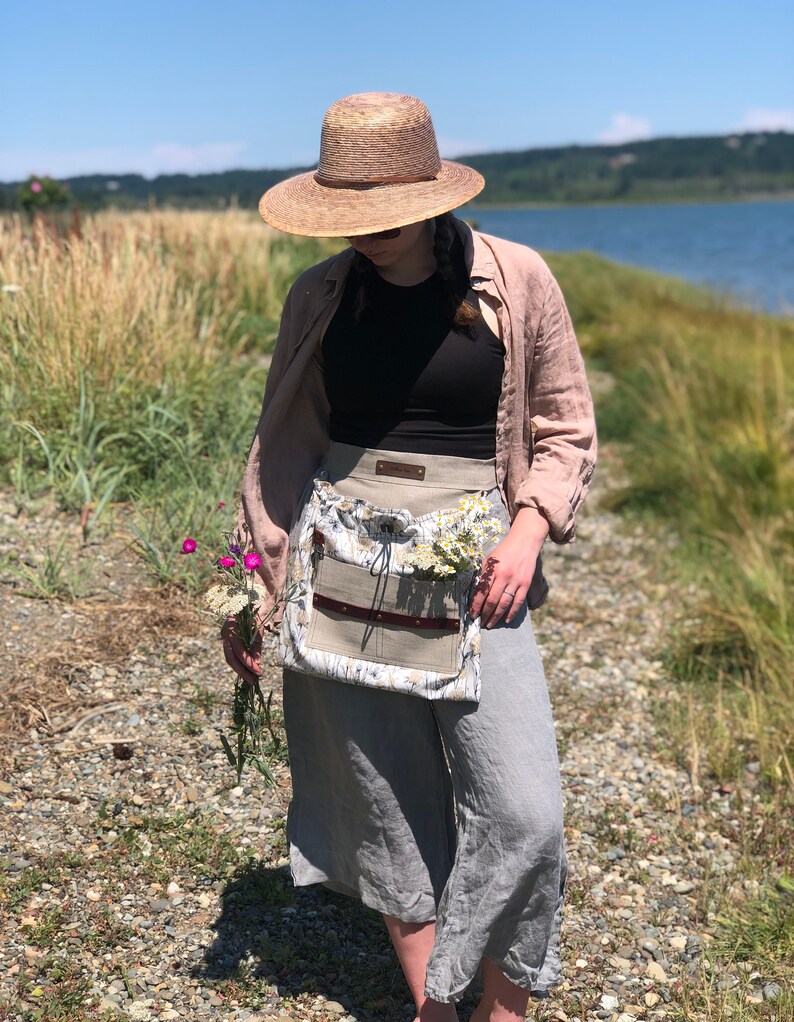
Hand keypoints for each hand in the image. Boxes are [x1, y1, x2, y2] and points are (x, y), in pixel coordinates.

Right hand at [221, 616, 262, 685]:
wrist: (241, 600)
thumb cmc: (252, 612)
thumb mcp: (258, 627)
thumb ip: (257, 645)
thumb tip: (257, 663)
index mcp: (232, 630)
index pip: (240, 652)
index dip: (249, 664)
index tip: (259, 672)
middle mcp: (225, 635)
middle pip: (231, 659)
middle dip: (243, 672)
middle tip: (253, 681)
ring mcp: (224, 638)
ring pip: (229, 659)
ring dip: (240, 670)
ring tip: (251, 679)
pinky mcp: (226, 641)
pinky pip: (231, 655)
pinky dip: (239, 663)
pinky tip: (247, 670)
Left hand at [469, 506, 548, 627]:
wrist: (524, 542)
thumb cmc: (504, 551)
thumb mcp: (490, 559)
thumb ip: (483, 575)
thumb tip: (477, 593)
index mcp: (493, 570)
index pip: (481, 592)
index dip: (476, 605)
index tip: (472, 615)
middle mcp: (504, 576)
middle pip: (492, 601)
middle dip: (485, 614)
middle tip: (480, 623)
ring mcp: (516, 581)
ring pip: (504, 604)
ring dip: (496, 616)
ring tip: (490, 624)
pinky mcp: (525, 584)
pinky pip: (518, 602)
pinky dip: (512, 613)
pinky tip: (506, 620)